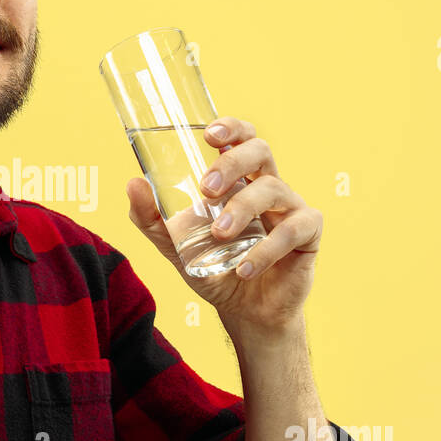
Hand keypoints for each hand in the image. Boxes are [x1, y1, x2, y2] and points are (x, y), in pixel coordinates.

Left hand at [125, 115, 321, 331]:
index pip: (242, 138)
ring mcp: (290, 207)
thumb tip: (133, 183)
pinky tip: (243, 268)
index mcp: (239, 180)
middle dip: (232, 163)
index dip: (231, 128)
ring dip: (242, 209)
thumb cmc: (214, 268)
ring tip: (219, 236)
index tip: (209, 136)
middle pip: (260, 151)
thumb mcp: (175, 245)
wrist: (245, 312)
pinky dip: (266, 249)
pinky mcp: (308, 234)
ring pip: (273, 189)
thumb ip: (151, 218)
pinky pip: (294, 229)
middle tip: (206, 189)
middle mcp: (267, 186)